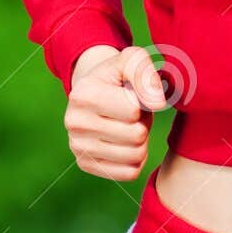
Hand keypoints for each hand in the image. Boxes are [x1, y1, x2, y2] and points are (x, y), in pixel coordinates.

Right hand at [65, 44, 168, 180]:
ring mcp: (78, 147)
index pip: (133, 111)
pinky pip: (129, 172)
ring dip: (141, 140)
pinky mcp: (86, 165)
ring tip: (128, 124)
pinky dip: (136, 158)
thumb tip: (157, 103)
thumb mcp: (132, 60)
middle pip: (136, 136)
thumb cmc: (118, 76)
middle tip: (133, 112)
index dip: (142, 101)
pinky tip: (126, 142)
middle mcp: (74, 123)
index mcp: (82, 95)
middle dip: (143, 122)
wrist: (94, 91)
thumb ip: (146, 73)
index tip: (131, 94)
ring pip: (135, 155)